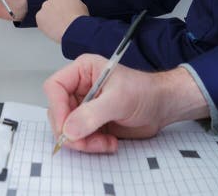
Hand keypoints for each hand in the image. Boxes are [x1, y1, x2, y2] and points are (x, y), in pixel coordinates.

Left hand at [35, 0, 88, 42]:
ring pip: (45, 9)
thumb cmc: (79, 19)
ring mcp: (45, 6)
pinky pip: (40, 19)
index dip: (64, 2)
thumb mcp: (82, 6)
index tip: (66, 8)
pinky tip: (52, 28)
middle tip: (60, 15)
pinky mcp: (39, 16)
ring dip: (49, 15)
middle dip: (55, 5)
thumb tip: (72, 6)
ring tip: (57, 24)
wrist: (73, 30)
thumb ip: (74, 3)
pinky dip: (44, 23)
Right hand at [43, 54, 210, 152]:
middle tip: (85, 143)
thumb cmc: (145, 92)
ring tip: (105, 143)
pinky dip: (91, 146)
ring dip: (83, 142)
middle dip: (71, 131)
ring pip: (68, 129)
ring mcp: (85, 107)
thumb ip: (93, 114)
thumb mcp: (119, 99)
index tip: (66, 128)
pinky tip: (109, 143)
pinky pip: (80, 138)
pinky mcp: (91, 123)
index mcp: (83, 71)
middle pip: (58, 112)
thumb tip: (69, 129)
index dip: (57, 108)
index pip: (55, 87)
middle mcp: (80, 88)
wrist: (162, 107)